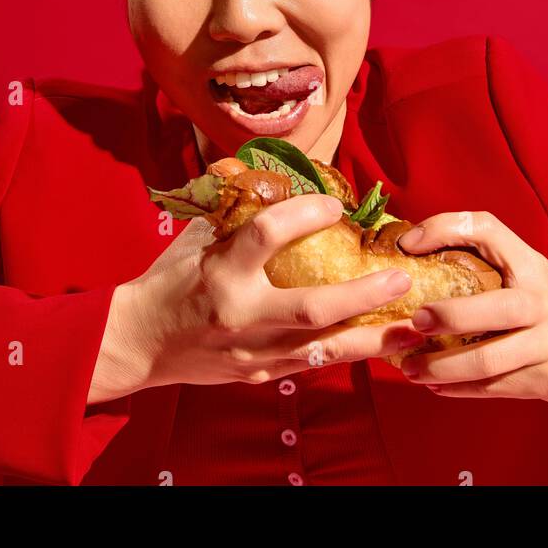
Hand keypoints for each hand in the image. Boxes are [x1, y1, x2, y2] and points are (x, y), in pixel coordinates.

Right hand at [89, 195, 427, 401]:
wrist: (137, 342)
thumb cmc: (169, 280)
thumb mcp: (195, 237)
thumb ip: (234, 210)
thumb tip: (273, 172)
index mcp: (220, 271)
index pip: (267, 234)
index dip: (305, 214)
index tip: (335, 204)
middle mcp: (240, 314)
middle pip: (312, 308)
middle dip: (363, 294)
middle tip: (399, 277)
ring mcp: (251, 352)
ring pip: (323, 349)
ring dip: (371, 336)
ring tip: (410, 322)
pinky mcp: (258, 374)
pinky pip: (312, 365)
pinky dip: (346, 352)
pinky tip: (377, 343)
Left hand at [390, 211, 547, 402]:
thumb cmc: (547, 298)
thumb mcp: (524, 266)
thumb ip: (480, 253)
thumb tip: (413, 247)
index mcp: (529, 264)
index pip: (486, 228)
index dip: (443, 229)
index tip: (407, 246)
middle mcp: (541, 303)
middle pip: (491, 311)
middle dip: (448, 317)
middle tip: (412, 322)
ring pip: (489, 360)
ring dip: (443, 367)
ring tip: (411, 369)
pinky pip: (497, 387)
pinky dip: (461, 389)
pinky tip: (436, 387)